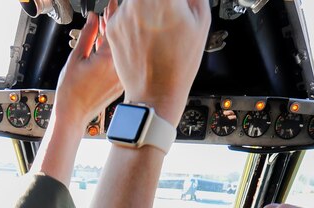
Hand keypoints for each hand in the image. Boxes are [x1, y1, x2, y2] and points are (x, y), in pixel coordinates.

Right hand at [53, 7, 122, 126]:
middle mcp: (119, 69)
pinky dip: (114, 52)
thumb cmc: (72, 92)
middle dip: (115, 24)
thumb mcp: (76, 57)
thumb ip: (87, 35)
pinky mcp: (120, 83)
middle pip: (122, 39)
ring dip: (115, 38)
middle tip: (109, 11)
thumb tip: (93, 18)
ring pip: (122, 51)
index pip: (115, 29)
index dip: (113, 13)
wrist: (74, 115)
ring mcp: (121, 77)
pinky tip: (106, 45)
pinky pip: (120, 62)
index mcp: (109, 60)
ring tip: (105, 26)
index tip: (112, 4)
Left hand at [106, 0, 209, 123]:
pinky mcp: (112, 28)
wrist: (155, 93)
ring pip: (135, 0)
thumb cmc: (180, 63)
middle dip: (158, 2)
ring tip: (157, 29)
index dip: (172, 0)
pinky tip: (145, 38)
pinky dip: (133, 21)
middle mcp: (139, 1)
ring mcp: (123, 14)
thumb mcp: (202, 21)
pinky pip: (123, 14)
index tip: (177, 4)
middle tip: (167, 14)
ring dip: (145, 7)